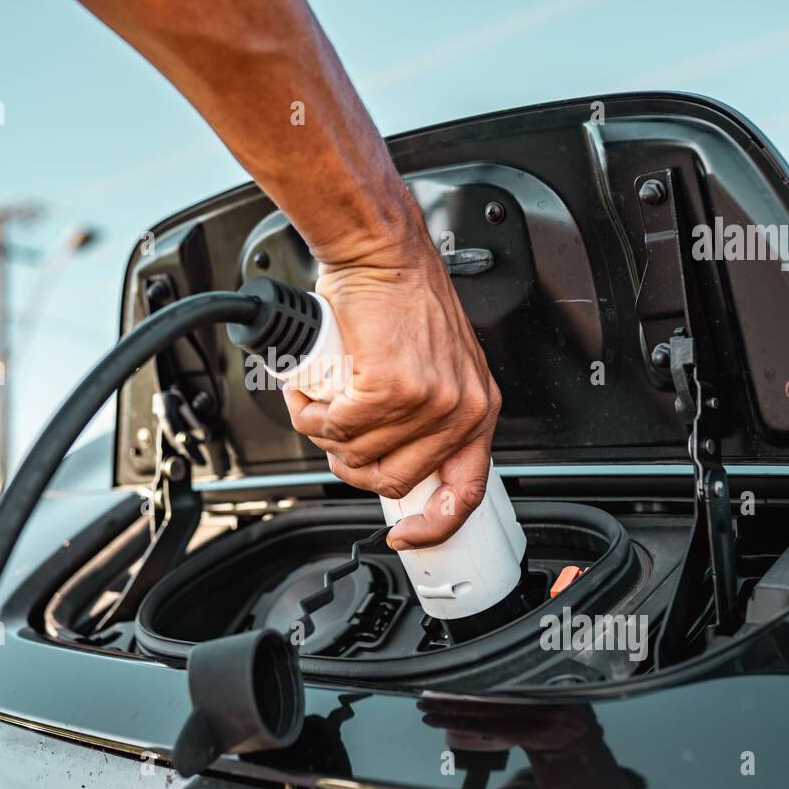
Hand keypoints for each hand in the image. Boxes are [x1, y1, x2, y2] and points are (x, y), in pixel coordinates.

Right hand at [283, 233, 500, 549]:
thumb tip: (392, 462)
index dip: (432, 525)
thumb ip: (427, 418)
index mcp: (476, 408)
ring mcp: (428, 401)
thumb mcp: (438, 367)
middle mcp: (460, 409)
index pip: (465, 491)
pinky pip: (338, 428)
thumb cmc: (400, 300)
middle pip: (392, 480)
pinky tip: (313, 390)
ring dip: (325, 433)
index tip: (404, 535)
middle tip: (335, 432)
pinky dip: (314, 414)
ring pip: (356, 454)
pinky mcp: (391, 388)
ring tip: (321, 400)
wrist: (381, 253)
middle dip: (351, 463)